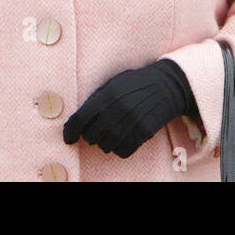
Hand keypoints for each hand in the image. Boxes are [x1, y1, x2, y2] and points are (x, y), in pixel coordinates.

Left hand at [63, 60, 195, 158]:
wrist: (166, 85)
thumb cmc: (135, 84)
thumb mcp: (113, 83)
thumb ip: (96, 99)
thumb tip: (78, 119)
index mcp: (106, 95)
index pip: (79, 119)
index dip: (70, 132)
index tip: (68, 139)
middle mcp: (117, 109)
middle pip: (91, 136)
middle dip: (90, 136)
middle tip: (96, 131)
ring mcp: (131, 121)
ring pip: (106, 146)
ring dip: (105, 143)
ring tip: (111, 134)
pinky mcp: (144, 132)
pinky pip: (123, 151)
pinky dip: (120, 149)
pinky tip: (123, 140)